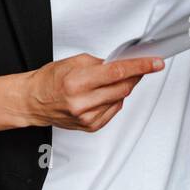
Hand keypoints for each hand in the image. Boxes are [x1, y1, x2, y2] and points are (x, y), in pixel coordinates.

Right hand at [24, 53, 164, 131]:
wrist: (33, 101)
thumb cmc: (49, 80)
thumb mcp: (72, 62)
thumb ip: (99, 63)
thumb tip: (121, 65)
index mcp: (77, 83)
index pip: (117, 72)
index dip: (140, 67)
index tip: (155, 63)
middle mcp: (82, 102)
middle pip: (123, 88)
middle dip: (135, 76)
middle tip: (140, 68)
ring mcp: (87, 117)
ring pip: (120, 99)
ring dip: (122, 87)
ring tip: (108, 81)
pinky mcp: (90, 126)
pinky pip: (114, 110)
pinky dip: (114, 99)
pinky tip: (103, 94)